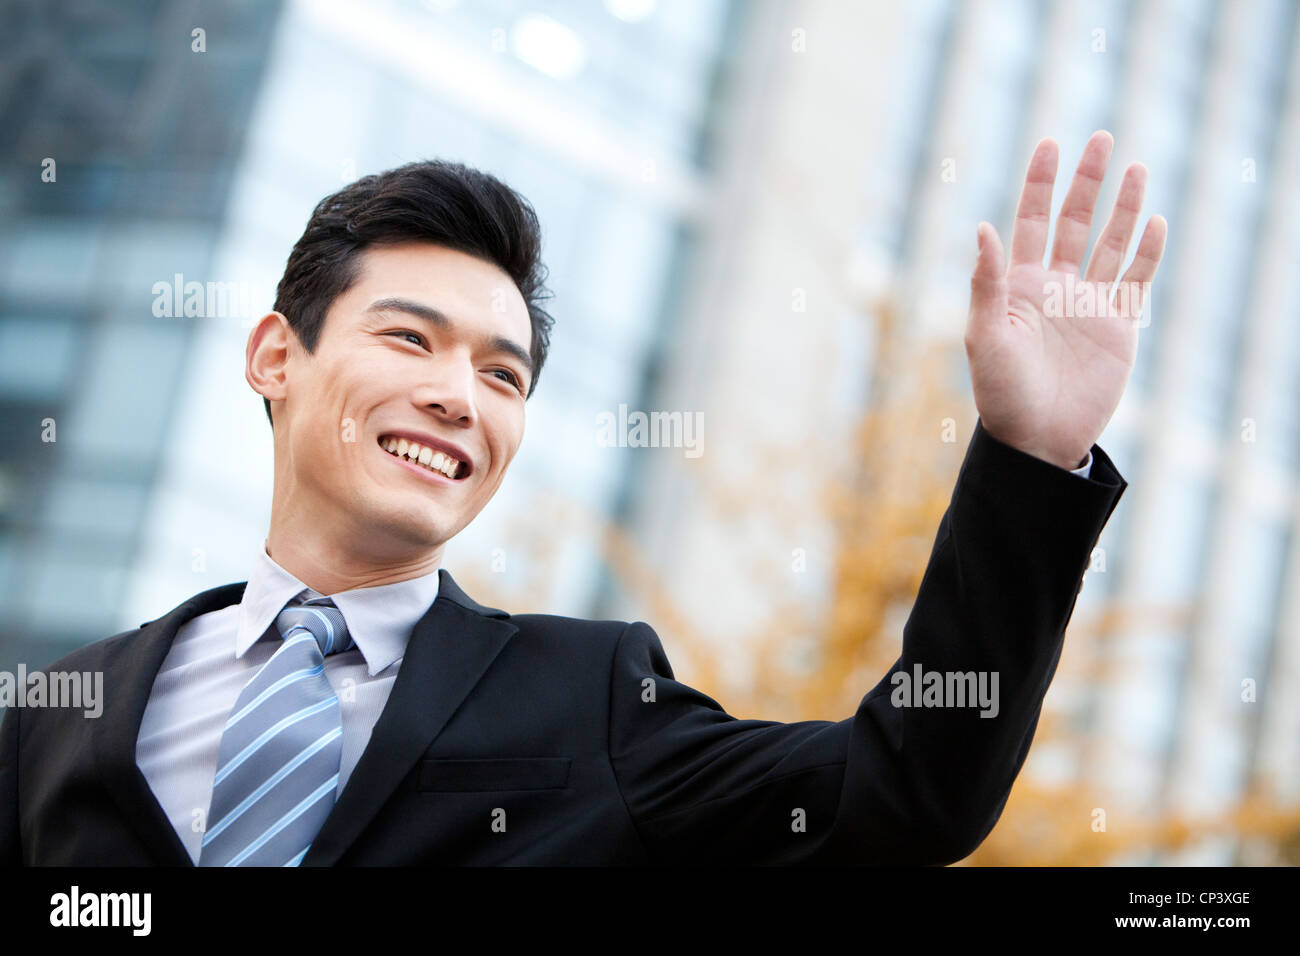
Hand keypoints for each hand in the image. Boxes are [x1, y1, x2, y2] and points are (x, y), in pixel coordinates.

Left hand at [964, 131, 1166, 469]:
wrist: (1038, 440)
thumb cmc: (1001, 392)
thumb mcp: (986, 336)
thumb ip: (986, 283)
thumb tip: (982, 228)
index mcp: (1019, 286)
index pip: (1030, 221)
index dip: (1039, 183)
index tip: (1050, 143)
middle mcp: (1055, 288)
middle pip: (1075, 223)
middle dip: (1087, 182)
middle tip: (1102, 138)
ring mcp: (1088, 306)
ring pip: (1110, 245)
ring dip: (1122, 208)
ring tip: (1136, 168)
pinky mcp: (1117, 329)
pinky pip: (1135, 282)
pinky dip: (1146, 252)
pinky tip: (1153, 221)